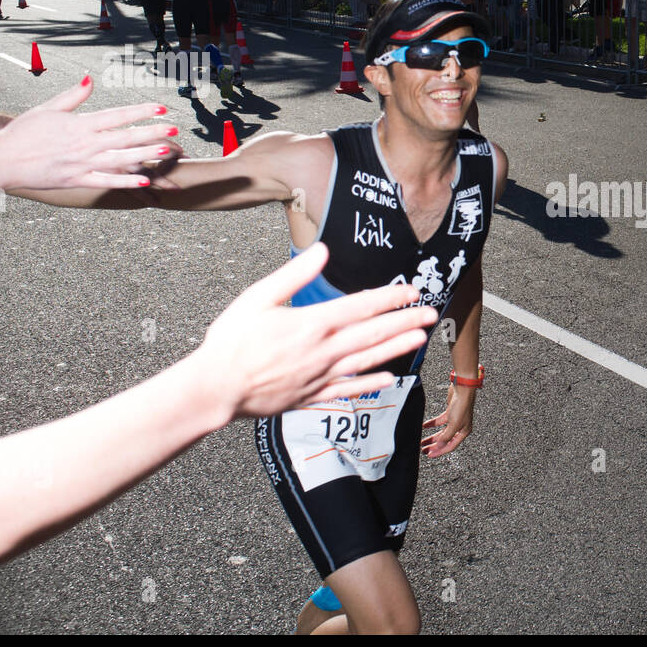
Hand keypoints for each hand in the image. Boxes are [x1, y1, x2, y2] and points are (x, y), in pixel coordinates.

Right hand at [0, 77, 181, 190]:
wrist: (2, 159)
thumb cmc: (23, 132)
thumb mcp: (47, 108)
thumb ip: (73, 95)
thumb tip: (90, 77)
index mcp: (79, 124)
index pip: (117, 115)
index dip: (140, 111)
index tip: (160, 108)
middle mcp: (84, 144)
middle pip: (125, 137)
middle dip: (151, 133)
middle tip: (174, 129)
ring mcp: (82, 164)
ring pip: (120, 159)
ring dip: (145, 155)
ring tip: (166, 152)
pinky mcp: (77, 181)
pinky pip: (106, 181)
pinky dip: (126, 181)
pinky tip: (145, 179)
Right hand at [193, 242, 437, 422]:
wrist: (214, 389)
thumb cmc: (231, 343)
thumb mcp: (258, 298)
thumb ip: (294, 274)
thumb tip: (323, 251)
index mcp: (312, 323)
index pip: (362, 307)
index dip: (390, 297)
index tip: (411, 290)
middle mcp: (323, 351)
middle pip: (374, 333)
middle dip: (405, 321)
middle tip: (431, 312)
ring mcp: (321, 376)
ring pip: (368, 360)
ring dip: (397, 348)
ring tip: (421, 338)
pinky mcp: (313, 396)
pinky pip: (350, 389)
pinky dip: (371, 383)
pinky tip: (390, 378)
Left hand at [421, 382, 474, 457]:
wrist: (462, 390)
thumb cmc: (462, 405)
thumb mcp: (454, 424)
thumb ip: (446, 436)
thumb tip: (440, 446)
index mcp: (463, 432)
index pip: (450, 446)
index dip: (440, 451)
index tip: (430, 454)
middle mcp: (459, 427)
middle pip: (445, 440)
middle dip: (434, 445)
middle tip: (424, 450)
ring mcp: (454, 420)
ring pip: (441, 432)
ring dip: (432, 437)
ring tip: (423, 441)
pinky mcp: (449, 412)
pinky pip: (439, 421)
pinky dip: (432, 424)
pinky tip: (425, 426)